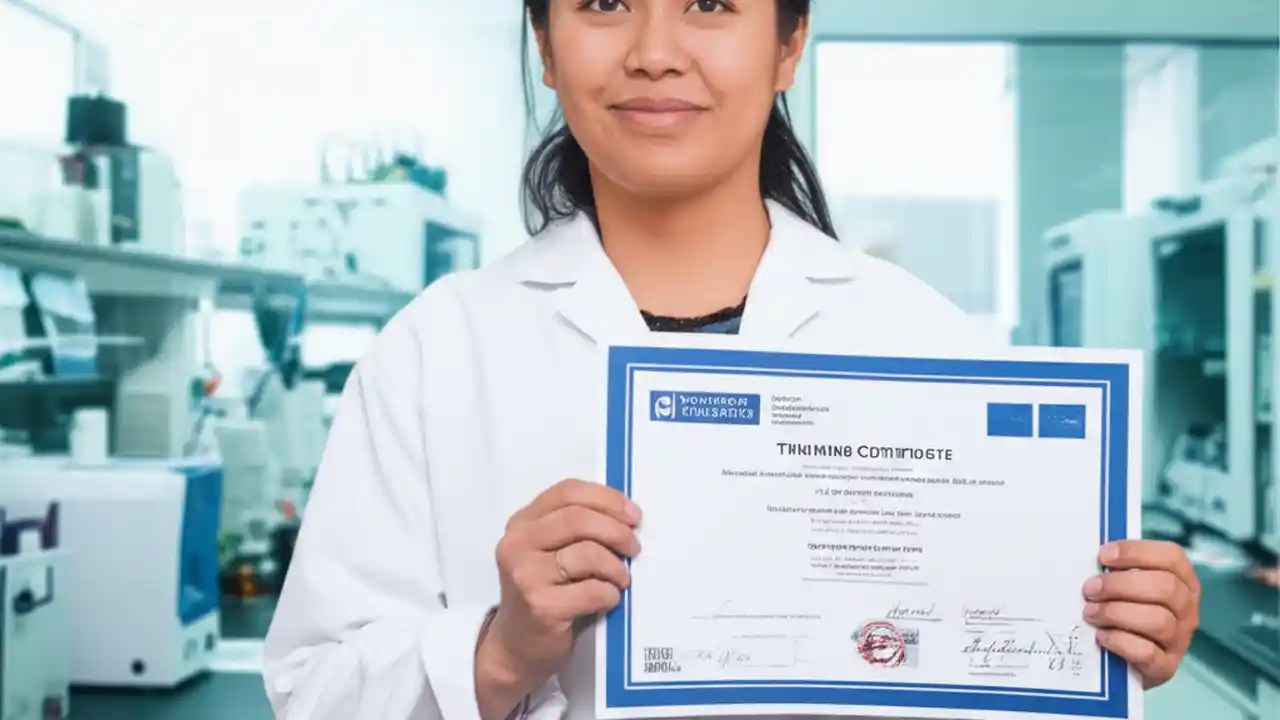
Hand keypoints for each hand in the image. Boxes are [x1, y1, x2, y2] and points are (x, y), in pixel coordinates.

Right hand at [475, 479, 641, 719]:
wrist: (517, 647)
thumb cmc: (546, 594)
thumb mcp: (550, 552)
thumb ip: (576, 529)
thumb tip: (627, 517)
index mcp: (522, 523)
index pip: (567, 491)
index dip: (606, 498)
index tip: (633, 515)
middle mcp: (517, 544)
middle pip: (578, 518)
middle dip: (616, 531)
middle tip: (634, 547)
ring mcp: (525, 575)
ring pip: (587, 553)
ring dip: (616, 566)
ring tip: (622, 579)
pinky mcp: (540, 606)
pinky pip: (591, 590)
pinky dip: (610, 593)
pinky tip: (608, 599)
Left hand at [1082, 540, 1200, 688]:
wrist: (1124, 660)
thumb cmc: (1122, 611)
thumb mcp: (1124, 587)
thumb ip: (1115, 570)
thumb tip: (1089, 557)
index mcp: (1182, 581)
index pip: (1172, 557)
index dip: (1136, 552)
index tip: (1103, 555)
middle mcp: (1187, 610)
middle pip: (1165, 587)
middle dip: (1120, 585)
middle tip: (1090, 589)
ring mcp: (1180, 640)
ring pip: (1158, 620)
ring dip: (1116, 613)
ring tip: (1090, 612)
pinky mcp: (1166, 667)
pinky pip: (1148, 653)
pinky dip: (1120, 641)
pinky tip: (1101, 636)